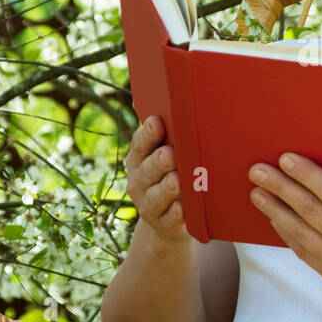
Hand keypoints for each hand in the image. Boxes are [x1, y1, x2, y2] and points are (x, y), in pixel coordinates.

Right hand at [125, 116, 189, 244]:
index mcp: (138, 159)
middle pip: (146, 170)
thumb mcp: (163, 154)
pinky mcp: (162, 225)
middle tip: (170, 153)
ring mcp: (148, 205)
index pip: (139, 144)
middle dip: (158, 162)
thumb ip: (164, 133)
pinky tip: (183, 208)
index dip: (147, 134)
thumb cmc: (171, 176)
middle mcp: (138, 182)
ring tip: (176, 180)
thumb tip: (154, 96)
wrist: (168, 223)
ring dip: (166, 188)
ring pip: (155, 196)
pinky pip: (169, 219)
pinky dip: (176, 214)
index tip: (157, 122)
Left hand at [248, 153, 321, 288]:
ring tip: (257, 192)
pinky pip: (301, 249)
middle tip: (258, 171)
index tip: (284, 159)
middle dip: (280, 187)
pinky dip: (285, 231)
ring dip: (274, 209)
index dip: (305, 174)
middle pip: (308, 208)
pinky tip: (273, 216)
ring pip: (298, 230)